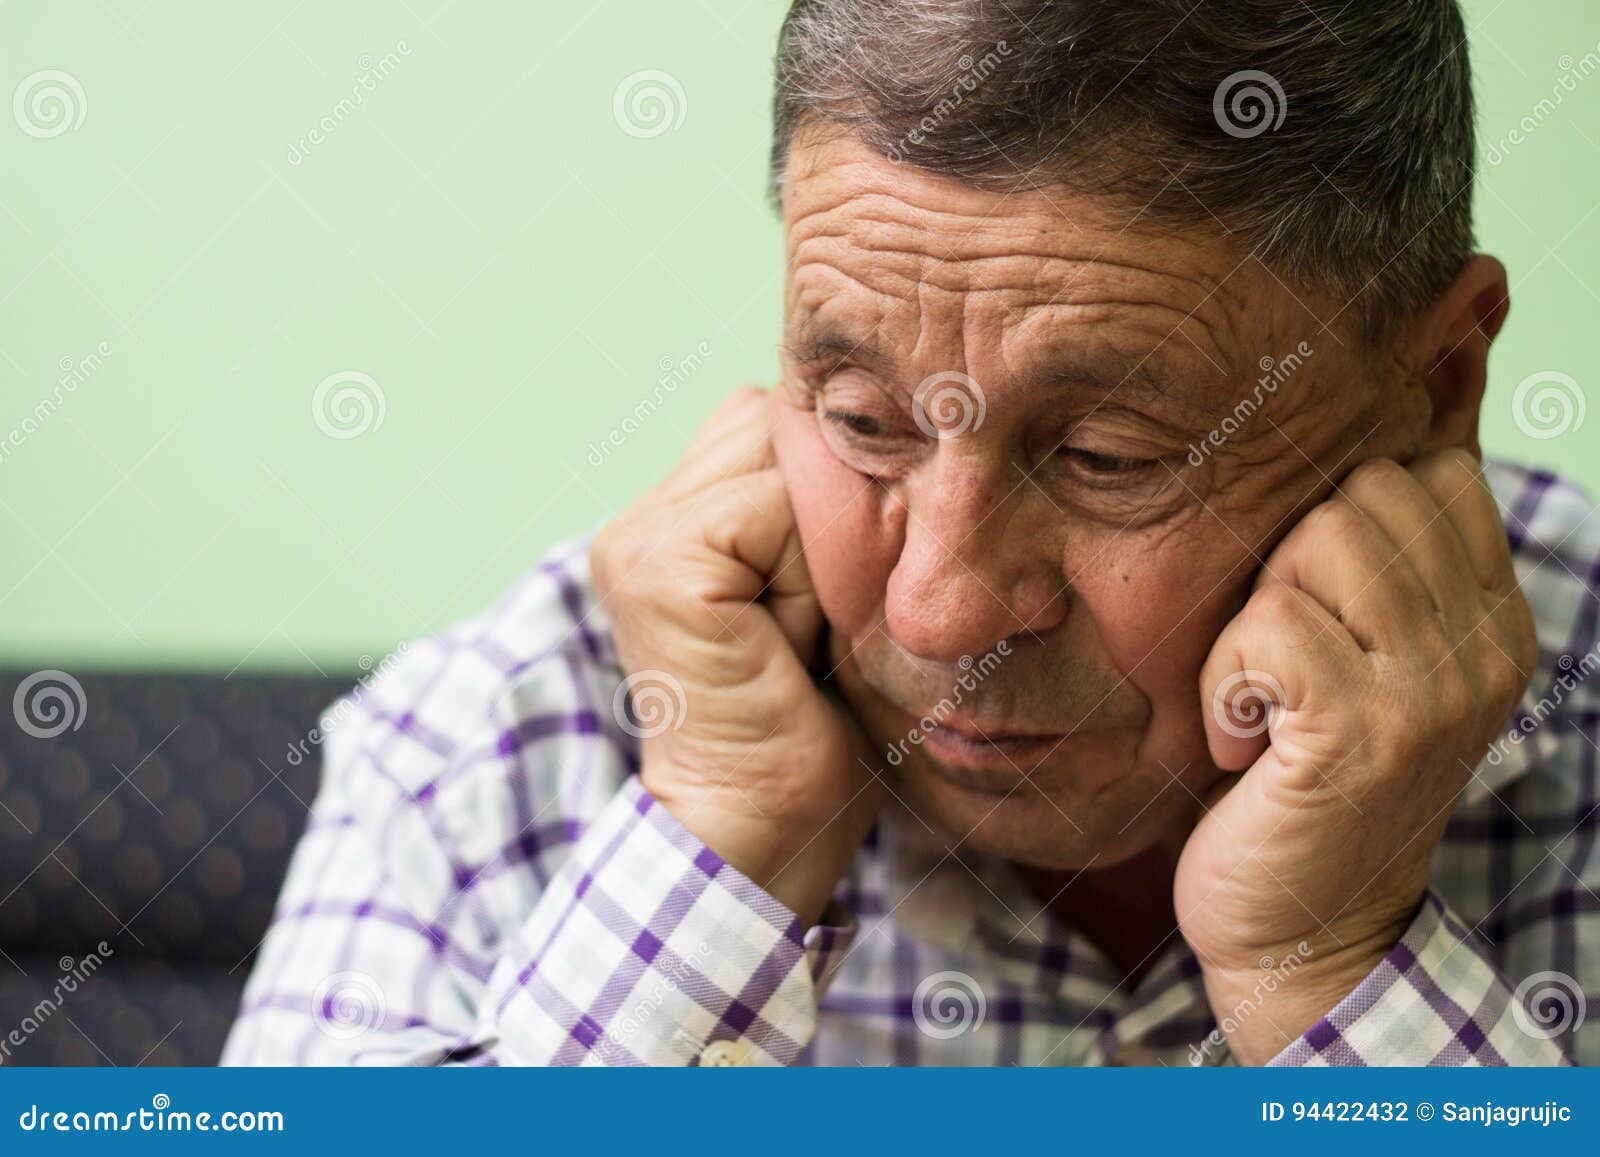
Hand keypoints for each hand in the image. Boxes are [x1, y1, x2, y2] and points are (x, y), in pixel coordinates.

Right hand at [591, 387, 883, 924]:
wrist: (767, 830)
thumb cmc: (821, 725)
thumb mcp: (830, 593)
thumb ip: (825, 508)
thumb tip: (885, 426)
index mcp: (677, 519)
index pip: (773, 424)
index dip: (831, 496)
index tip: (831, 597)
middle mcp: (643, 517)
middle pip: (776, 425)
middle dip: (825, 509)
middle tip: (811, 622)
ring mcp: (639, 537)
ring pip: (782, 459)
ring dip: (817, 542)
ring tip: (797, 631)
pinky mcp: (659, 565)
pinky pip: (774, 510)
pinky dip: (804, 576)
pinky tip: (783, 644)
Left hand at [1175, 451, 1535, 1062]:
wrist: (1299, 932)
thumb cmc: (1298, 782)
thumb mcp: (1361, 664)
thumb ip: (1375, 571)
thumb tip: (1352, 445)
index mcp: (1490, 621)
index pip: (1432, 474)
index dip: (1341, 513)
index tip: (1307, 603)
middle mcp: (1484, 649)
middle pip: (1366, 493)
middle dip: (1287, 560)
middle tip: (1276, 660)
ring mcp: (1435, 690)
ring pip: (1317, 540)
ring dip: (1252, 617)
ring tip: (1261, 699)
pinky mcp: (1366, 732)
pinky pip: (1269, 624)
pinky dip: (1225, 679)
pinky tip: (1243, 744)